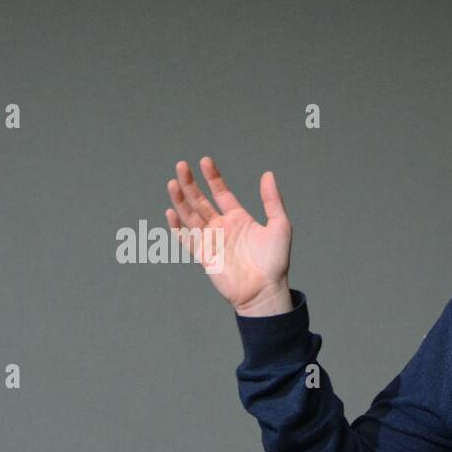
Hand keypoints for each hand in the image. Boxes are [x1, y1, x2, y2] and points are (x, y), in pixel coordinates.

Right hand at [165, 157, 293, 313]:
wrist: (265, 290)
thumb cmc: (275, 261)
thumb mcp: (279, 225)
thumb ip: (272, 201)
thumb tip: (268, 174)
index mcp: (239, 219)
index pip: (221, 193)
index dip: (213, 177)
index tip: (205, 161)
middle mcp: (222, 227)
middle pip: (201, 201)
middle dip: (191, 184)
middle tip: (181, 165)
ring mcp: (212, 241)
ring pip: (190, 216)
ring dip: (181, 200)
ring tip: (172, 182)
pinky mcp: (204, 256)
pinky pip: (187, 239)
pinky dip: (178, 226)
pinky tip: (171, 212)